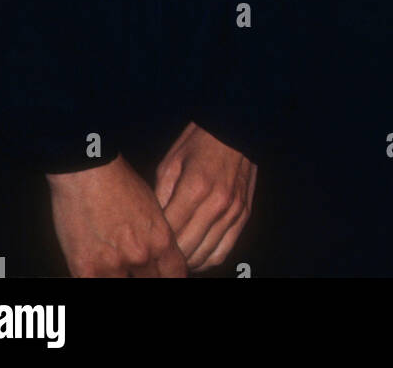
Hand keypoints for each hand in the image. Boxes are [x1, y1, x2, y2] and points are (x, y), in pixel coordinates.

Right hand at [47, 155, 187, 277]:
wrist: (85, 172)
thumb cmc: (118, 182)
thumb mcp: (151, 207)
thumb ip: (157, 236)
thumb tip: (160, 257)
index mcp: (160, 239)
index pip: (176, 275)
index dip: (168, 277)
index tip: (161, 274)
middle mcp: (141, 255)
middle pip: (152, 284)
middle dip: (146, 277)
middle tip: (137, 269)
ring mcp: (113, 266)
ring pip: (124, 288)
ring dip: (120, 277)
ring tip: (114, 261)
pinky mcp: (85, 270)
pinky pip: (97, 287)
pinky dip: (99, 278)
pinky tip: (97, 269)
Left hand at [155, 122, 256, 271]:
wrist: (234, 130)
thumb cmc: (199, 142)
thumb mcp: (171, 163)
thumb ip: (160, 197)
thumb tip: (152, 226)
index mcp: (195, 188)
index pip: (171, 233)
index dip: (157, 244)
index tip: (148, 247)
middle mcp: (217, 203)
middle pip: (188, 248)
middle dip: (171, 257)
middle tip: (159, 257)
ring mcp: (233, 210)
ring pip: (207, 255)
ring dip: (189, 263)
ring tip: (176, 260)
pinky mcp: (243, 214)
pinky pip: (225, 250)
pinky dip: (208, 260)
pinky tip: (196, 257)